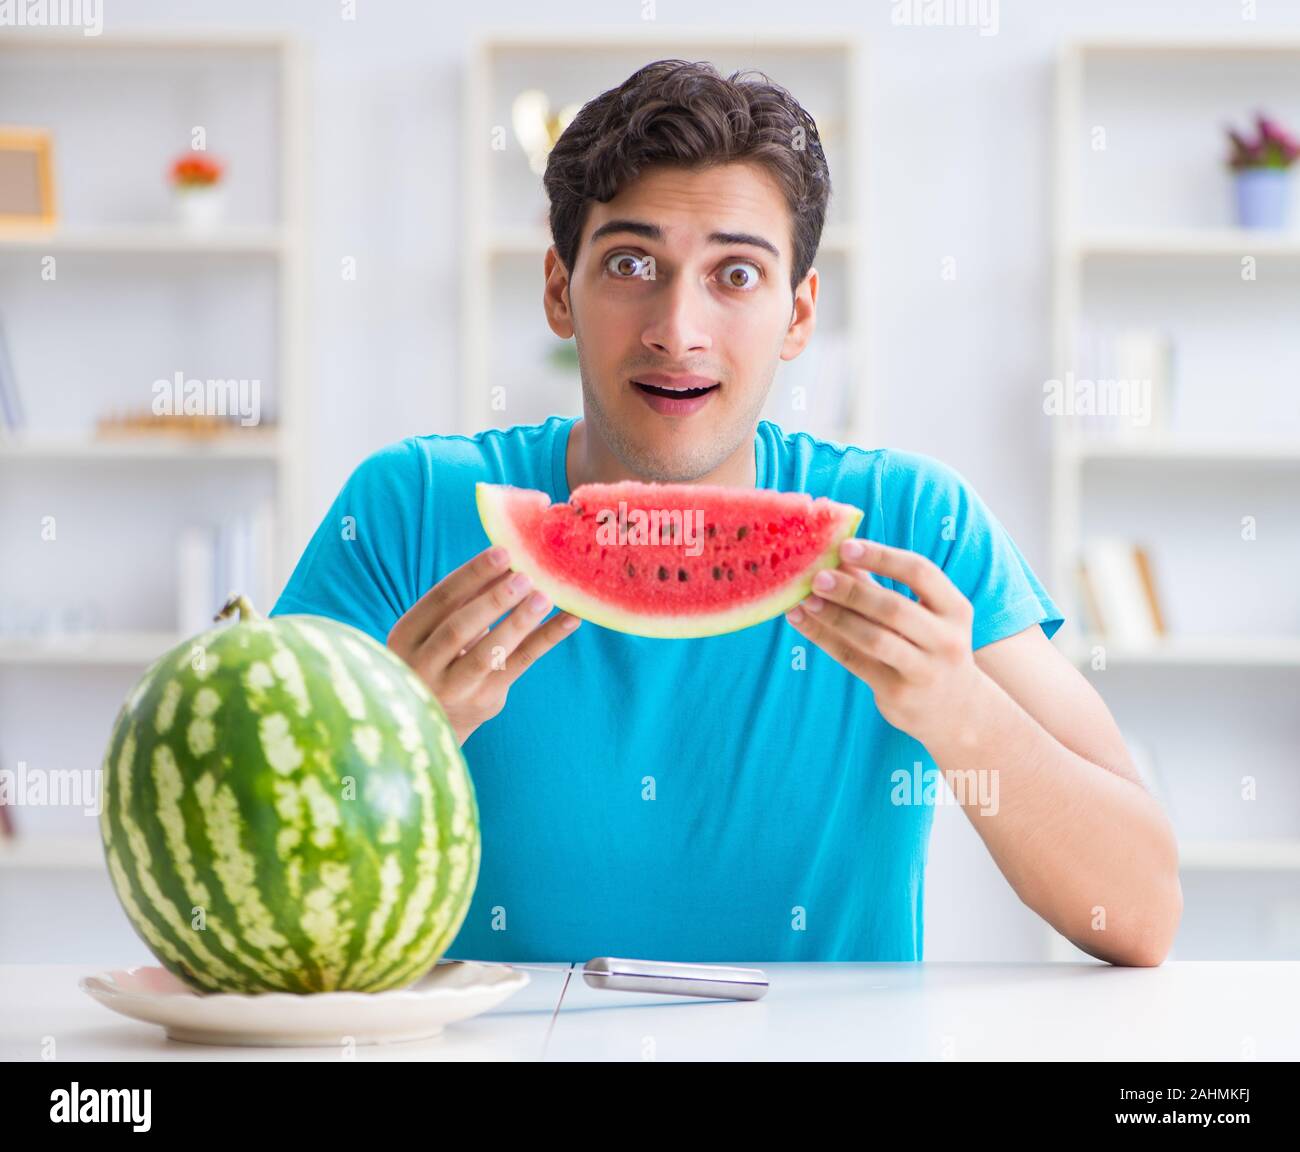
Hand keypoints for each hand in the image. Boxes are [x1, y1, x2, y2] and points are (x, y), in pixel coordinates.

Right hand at [386, 545, 580, 744]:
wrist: (434, 719)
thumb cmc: (441, 656)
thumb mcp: (437, 629)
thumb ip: (466, 600)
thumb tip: (509, 560)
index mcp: (406, 636)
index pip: (440, 599)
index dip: (472, 574)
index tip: (503, 552)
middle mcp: (423, 665)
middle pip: (459, 628)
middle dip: (494, 600)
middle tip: (525, 576)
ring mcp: (454, 688)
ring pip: (489, 654)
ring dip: (519, 622)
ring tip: (545, 597)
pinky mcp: (485, 700)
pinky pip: (519, 665)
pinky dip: (546, 639)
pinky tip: (569, 620)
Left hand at [784, 538, 982, 744]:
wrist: (955, 710)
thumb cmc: (929, 647)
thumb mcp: (920, 615)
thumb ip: (881, 586)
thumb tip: (836, 554)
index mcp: (954, 608)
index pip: (920, 572)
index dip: (881, 557)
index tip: (845, 546)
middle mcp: (946, 639)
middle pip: (893, 608)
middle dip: (852, 590)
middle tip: (817, 577)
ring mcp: (924, 669)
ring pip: (872, 638)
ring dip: (834, 616)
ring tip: (805, 600)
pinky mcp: (898, 692)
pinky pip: (854, 660)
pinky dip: (824, 638)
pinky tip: (802, 621)